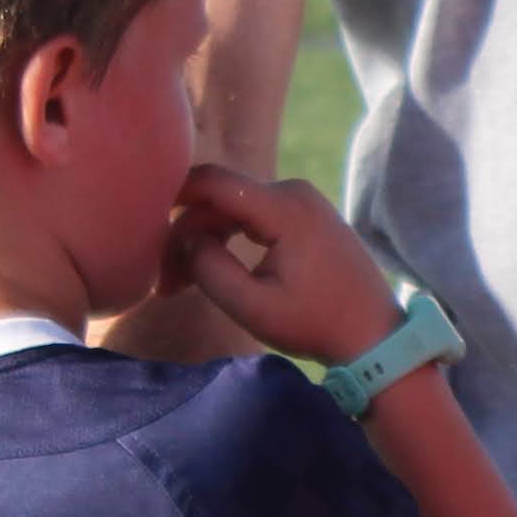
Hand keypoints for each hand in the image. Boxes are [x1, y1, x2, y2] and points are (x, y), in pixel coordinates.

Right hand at [169, 164, 411, 365]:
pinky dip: (230, 240)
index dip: (172, 197)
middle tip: (165, 285)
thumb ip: (211, 268)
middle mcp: (294, 193)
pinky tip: (212, 272)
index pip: (212, 181)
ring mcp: (304, 202)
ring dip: (205, 241)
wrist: (375, 335)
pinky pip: (255, 217)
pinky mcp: (306, 217)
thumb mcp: (253, 306)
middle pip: (219, 198)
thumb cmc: (316, 323)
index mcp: (284, 208)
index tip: (140, 224)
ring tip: (181, 286)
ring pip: (234, 209)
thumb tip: (187, 238)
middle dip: (186, 236)